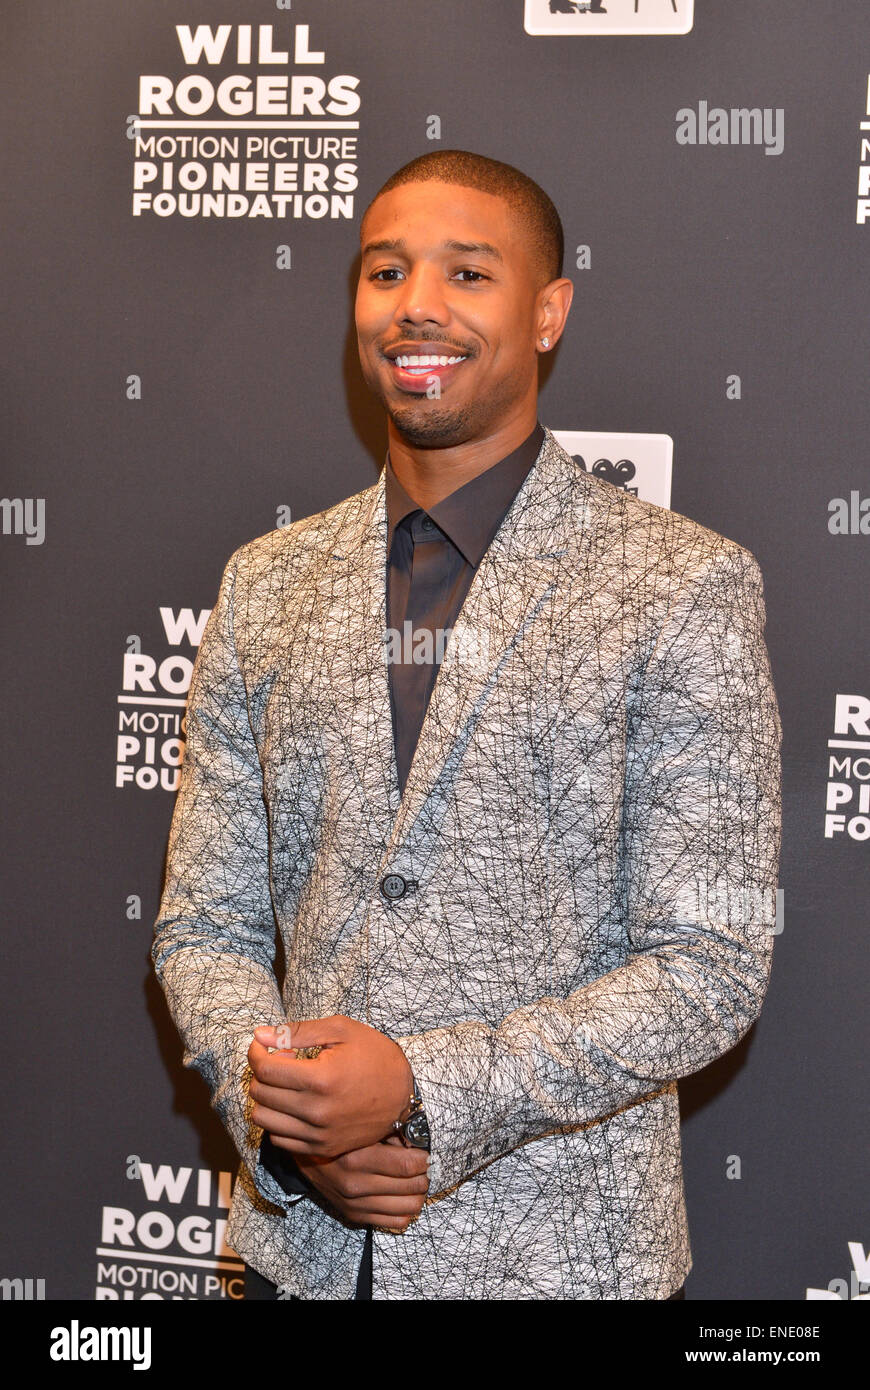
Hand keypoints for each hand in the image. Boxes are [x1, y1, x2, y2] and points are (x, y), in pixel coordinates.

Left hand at [248, 1015, 413, 1159]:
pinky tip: (293, 1103)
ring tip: (286, 1083)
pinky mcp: (322, 1148)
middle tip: (280, 1060)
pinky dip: (278, 1120)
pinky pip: (279, 1140)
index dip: (256, 1052)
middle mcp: (316, 1111)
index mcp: (320, 1079)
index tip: (262, 1044)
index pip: (265, 1069)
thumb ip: (297, 1032)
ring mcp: (319, 1134)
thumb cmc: (375, 1055)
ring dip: (266, 1097)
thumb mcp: (341, 1030)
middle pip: (260, 1093)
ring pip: (264, 1119)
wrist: (406, 1093)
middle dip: (261, 1071)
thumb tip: (260, 1035)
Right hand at [293, 1134, 429, 1231]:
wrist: (307, 1159)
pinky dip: (407, 1210)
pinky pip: (396, 1222)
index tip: (427, 1154)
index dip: (425, 1160)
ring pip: (408, 1207)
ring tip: (417, 1180)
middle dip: (425, 1175)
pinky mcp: (355, 1216)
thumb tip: (418, 1144)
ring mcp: (355, 1204)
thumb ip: (390, 1134)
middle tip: (425, 1166)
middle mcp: (355, 1184)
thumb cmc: (339, 1139)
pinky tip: (405, 1196)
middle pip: (412, 1187)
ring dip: (419, 1193)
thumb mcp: (362, 1128)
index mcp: (358, 1157)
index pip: (408, 1166)